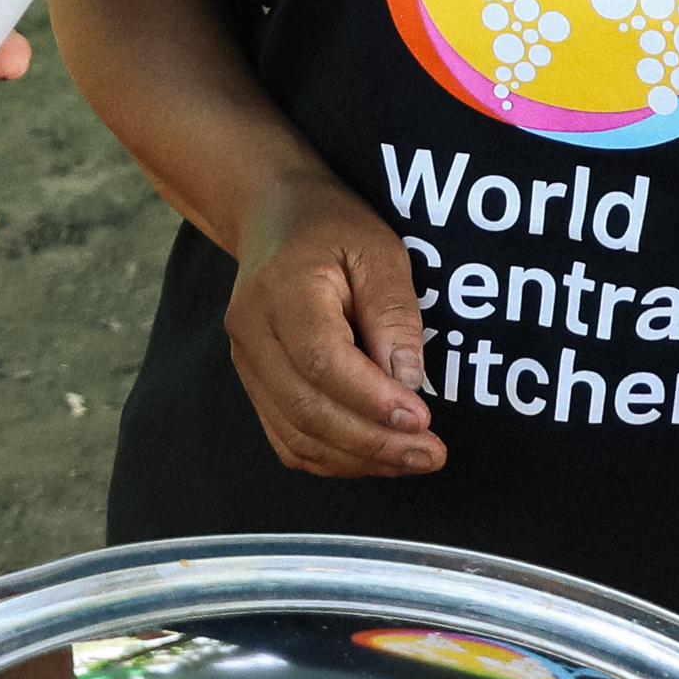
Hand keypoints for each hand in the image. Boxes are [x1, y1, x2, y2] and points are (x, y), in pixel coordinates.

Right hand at [222, 165, 442, 479]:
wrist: (274, 218)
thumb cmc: (333, 227)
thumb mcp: (378, 250)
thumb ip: (393, 311)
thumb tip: (408, 382)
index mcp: (281, 291)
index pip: (321, 361)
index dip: (371, 399)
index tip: (423, 419)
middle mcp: (252, 334)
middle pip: (306, 408)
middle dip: (373, 442)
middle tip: (431, 454)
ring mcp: (248, 364)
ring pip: (295, 434)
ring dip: (357, 458)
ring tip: (413, 460)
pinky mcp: (256, 384)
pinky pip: (288, 438)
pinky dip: (334, 458)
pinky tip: (376, 456)